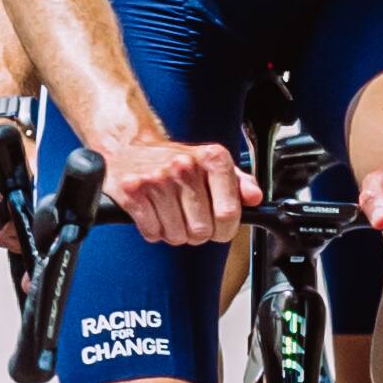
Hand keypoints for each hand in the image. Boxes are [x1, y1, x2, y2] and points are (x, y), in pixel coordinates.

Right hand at [96, 131, 242, 247]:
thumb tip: (254, 198)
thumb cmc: (174, 161)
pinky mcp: (132, 191)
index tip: (220, 229)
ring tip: (171, 217)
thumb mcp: (211, 164)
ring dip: (175, 234)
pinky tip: (153, 215)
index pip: (228, 212)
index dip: (226, 229)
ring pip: (176, 235)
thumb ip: (240, 182)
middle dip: (198, 234)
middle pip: (202, 229)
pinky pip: (152, 232)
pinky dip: (154, 231)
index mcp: (211, 158)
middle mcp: (184, 166)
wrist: (128, 147)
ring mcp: (156, 179)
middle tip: (191, 222)